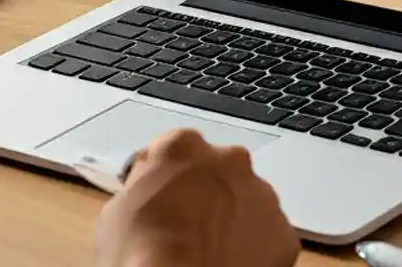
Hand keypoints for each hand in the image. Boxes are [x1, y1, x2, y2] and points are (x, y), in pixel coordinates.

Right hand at [93, 128, 300, 266]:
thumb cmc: (141, 252)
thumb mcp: (117, 208)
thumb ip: (141, 184)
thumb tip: (148, 187)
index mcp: (182, 145)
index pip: (175, 150)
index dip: (167, 177)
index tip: (162, 196)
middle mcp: (228, 160)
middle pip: (218, 170)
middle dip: (207, 192)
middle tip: (188, 225)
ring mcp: (261, 195)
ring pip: (247, 201)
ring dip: (233, 217)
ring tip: (210, 248)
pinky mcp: (283, 232)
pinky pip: (268, 235)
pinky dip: (254, 247)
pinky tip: (230, 261)